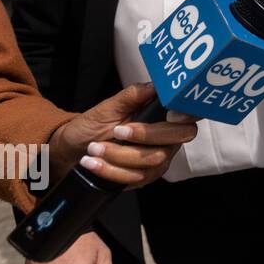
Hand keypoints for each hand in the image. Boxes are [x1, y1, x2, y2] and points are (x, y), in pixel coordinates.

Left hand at [48, 82, 197, 185]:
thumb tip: (156, 84)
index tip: (170, 114)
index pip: (188, 119)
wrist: (75, 150)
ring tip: (94, 148)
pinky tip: (93, 163)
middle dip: (146, 135)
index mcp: (164, 119)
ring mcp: (158, 161)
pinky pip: (135, 178)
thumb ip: (134, 95)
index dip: (186, 116)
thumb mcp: (110, 106)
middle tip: (116, 131)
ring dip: (119, 155)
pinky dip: (110, 170)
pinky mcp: (143, 178)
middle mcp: (167, 141)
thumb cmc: (94, 125)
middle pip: (175, 139)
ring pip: (153, 160)